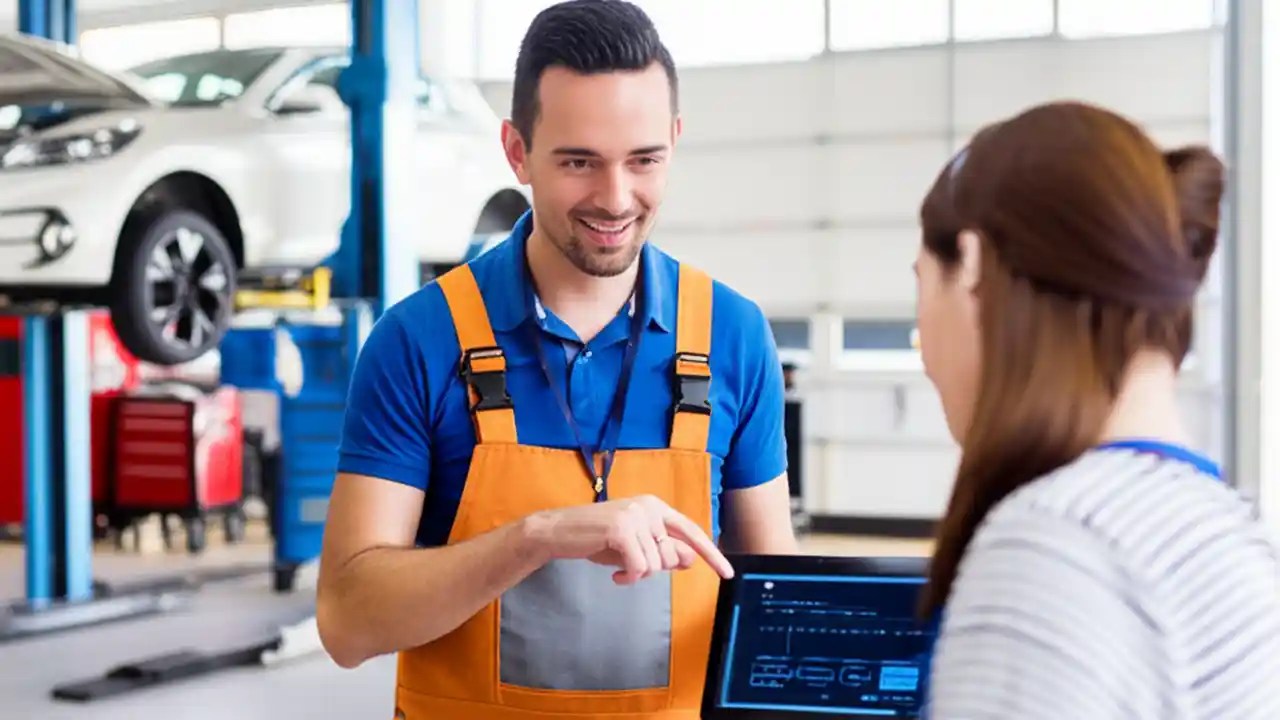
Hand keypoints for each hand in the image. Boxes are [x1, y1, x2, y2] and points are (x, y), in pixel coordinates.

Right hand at [526, 495, 734, 584]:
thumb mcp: (636, 546)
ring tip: (618, 566)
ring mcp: (635, 515)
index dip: (711, 554)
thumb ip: (663, 550)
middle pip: (672, 556)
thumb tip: (690, 559)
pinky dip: (629, 578)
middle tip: (629, 565)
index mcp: (656, 507)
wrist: (558, 532)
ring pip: (655, 566)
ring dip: (637, 574)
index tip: (728, 573)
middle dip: (653, 570)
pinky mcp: (621, 528)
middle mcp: (649, 506)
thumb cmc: (598, 540)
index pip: (692, 532)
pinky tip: (615, 575)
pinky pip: (640, 568)